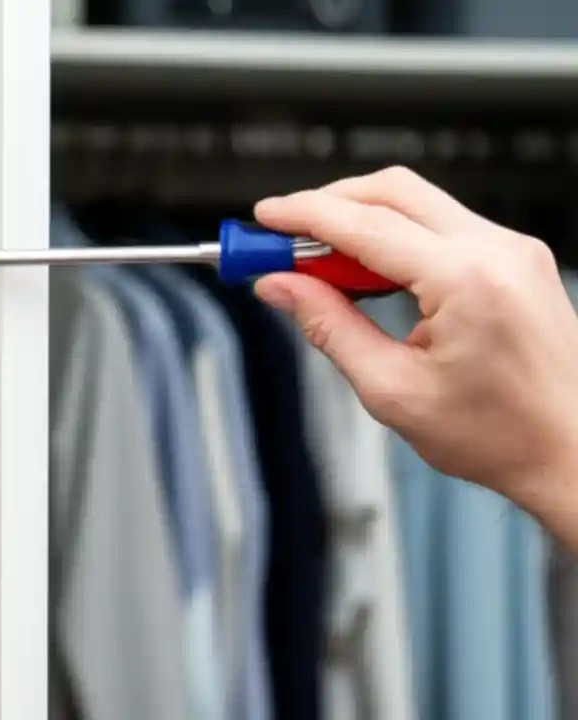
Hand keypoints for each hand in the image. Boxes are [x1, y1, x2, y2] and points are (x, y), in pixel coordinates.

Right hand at [252, 166, 577, 551]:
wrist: (574, 453)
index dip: (303, 216)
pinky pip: (442, 225)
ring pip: (417, 202)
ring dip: (359, 220)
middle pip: (391, 191)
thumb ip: (328, 327)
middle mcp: (497, 251)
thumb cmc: (499, 436)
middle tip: (280, 239)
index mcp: (467, 281)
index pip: (365, 224)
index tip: (263, 220)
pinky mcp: (517, 259)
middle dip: (327, 205)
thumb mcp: (391, 390)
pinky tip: (366, 273)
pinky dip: (394, 236)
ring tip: (318, 266)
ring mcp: (513, 250)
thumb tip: (280, 287)